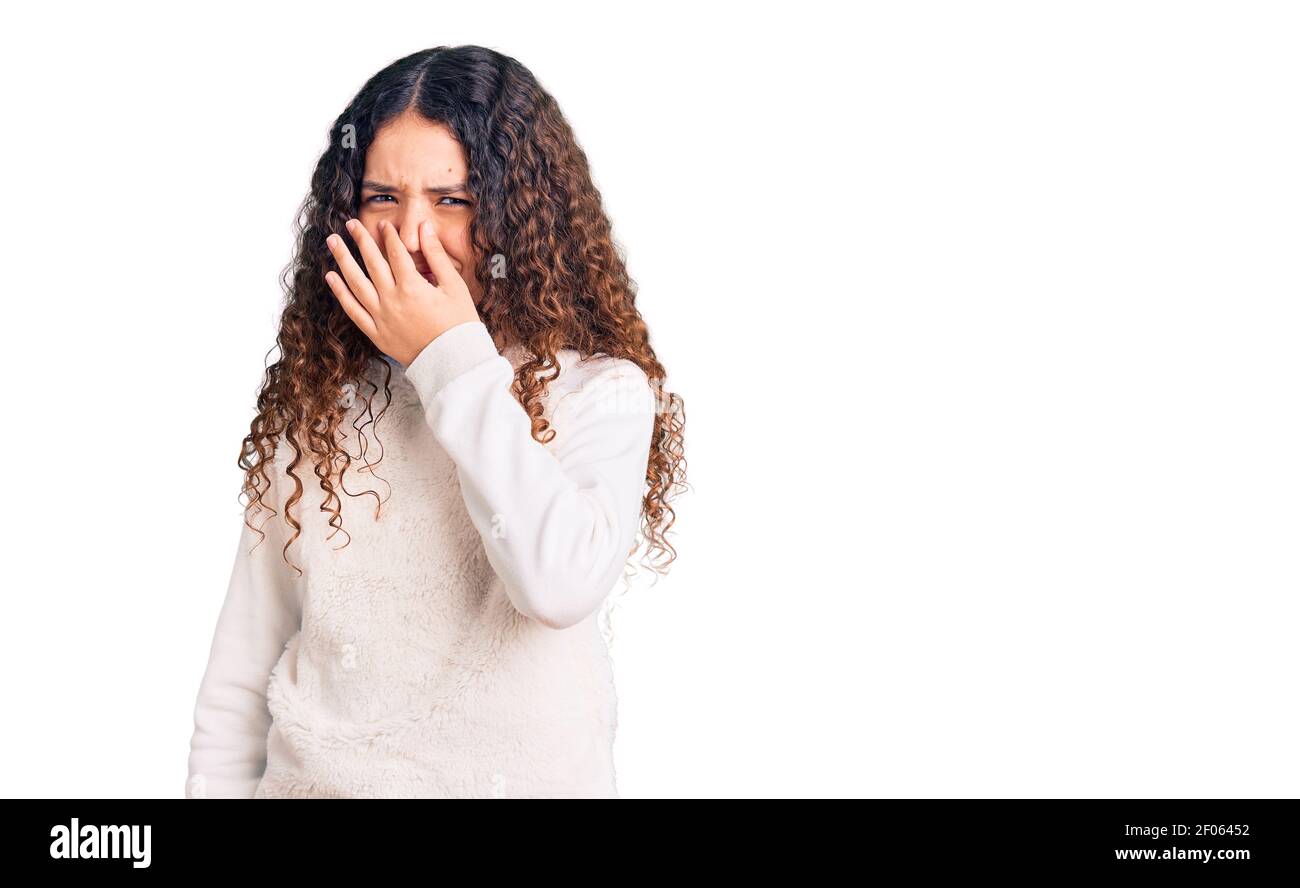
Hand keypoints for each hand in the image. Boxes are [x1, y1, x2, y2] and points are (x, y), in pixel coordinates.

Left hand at [324, 218, 480, 366]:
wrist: (453, 362)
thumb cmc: (459, 324)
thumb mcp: (454, 286)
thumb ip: (436, 255)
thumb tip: (425, 227)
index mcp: (412, 287)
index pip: (395, 253)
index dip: (388, 236)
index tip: (384, 224)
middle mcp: (392, 300)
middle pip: (372, 263)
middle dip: (360, 240)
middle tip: (350, 223)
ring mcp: (381, 317)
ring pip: (356, 283)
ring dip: (342, 260)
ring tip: (332, 242)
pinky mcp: (376, 333)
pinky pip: (353, 310)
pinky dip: (340, 293)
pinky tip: (331, 277)